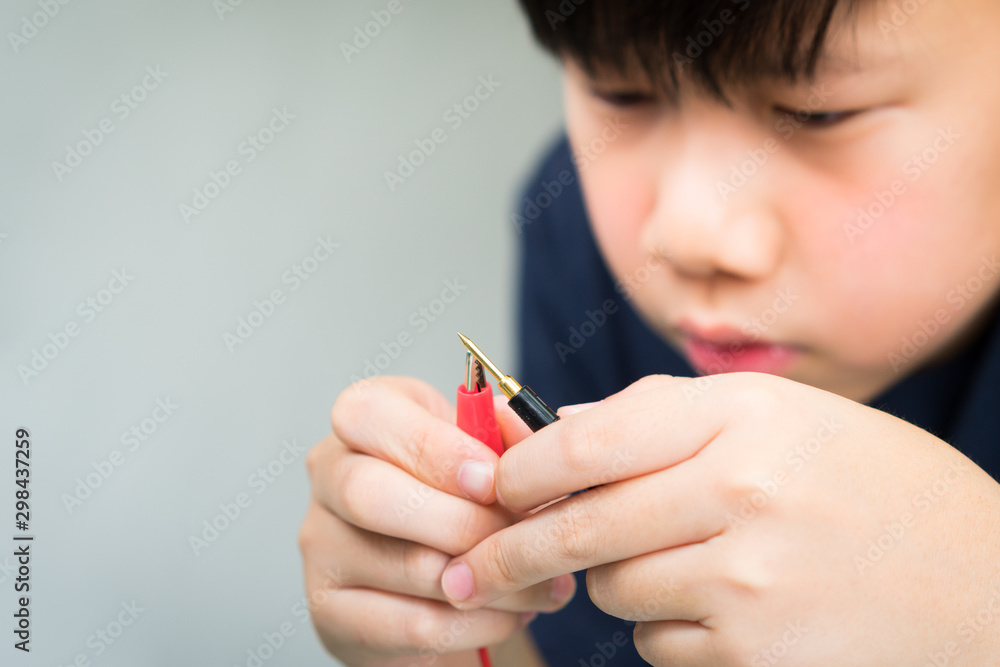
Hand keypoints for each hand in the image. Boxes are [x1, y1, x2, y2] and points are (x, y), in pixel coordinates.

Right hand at [298, 376, 575, 666]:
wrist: (440, 572)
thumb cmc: (461, 491)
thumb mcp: (483, 447)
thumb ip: (507, 434)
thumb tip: (526, 432)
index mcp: (362, 417)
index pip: (369, 416)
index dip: (437, 450)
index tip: (493, 480)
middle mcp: (329, 476)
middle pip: (368, 493)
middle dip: (459, 521)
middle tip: (517, 537)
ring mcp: (322, 547)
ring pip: (403, 565)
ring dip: (486, 579)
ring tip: (538, 580)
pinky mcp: (332, 613)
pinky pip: (413, 624)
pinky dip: (475, 622)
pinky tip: (509, 612)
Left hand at [438, 373, 999, 665]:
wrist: (981, 581)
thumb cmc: (871, 481)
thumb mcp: (778, 413)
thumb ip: (660, 414)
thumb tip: (555, 432)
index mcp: (740, 417)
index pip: (585, 444)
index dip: (519, 470)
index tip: (494, 488)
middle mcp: (740, 495)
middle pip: (578, 529)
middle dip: (513, 550)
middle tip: (477, 565)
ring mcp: (750, 584)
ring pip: (614, 592)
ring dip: (611, 582)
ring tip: (667, 561)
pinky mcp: (757, 658)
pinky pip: (659, 646)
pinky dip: (664, 628)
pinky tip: (717, 605)